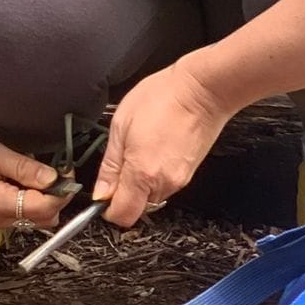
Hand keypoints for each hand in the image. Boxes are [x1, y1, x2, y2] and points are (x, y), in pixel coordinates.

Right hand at [0, 125, 71, 232]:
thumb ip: (24, 167)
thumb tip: (55, 179)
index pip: (45, 208)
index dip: (62, 191)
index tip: (65, 170)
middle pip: (42, 219)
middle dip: (54, 198)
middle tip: (53, 170)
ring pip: (30, 220)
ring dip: (40, 201)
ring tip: (32, 173)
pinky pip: (15, 217)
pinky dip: (25, 202)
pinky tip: (15, 181)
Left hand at [95, 60, 227, 226]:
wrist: (203, 89)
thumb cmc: (162, 98)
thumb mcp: (120, 126)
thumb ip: (110, 165)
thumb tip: (101, 193)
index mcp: (143, 175)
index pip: (123, 216)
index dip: (108, 208)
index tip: (103, 192)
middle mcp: (165, 183)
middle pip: (137, 208)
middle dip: (123, 193)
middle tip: (120, 162)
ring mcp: (180, 179)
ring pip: (151, 196)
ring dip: (140, 182)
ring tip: (138, 149)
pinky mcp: (190, 172)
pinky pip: (165, 184)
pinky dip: (154, 174)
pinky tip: (153, 148)